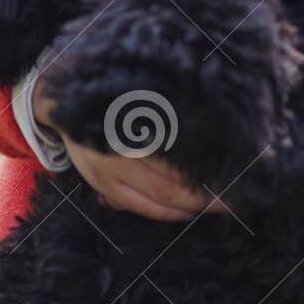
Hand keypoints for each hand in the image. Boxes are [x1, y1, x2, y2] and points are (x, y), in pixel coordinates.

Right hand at [34, 75, 227, 221]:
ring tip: (218, 207)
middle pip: (173, 184)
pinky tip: (187, 211)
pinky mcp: (99, 184)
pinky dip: (167, 213)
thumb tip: (226, 126)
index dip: (212, 168)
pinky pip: (139, 208)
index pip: (182, 157)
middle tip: (236, 200)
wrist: (63, 96)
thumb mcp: (148, 91)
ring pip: (158, 201)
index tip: (241, 173)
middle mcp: (119, 148)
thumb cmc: (120, 90)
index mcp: (137, 120)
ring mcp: (106, 171)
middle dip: (208, 196)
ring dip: (191, 208)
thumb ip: (179, 109)